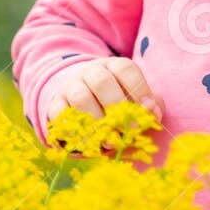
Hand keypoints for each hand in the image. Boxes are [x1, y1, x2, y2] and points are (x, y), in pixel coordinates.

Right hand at [40, 56, 164, 144]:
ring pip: (81, 98)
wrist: (77, 92)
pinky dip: (74, 130)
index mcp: (113, 66)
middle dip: (118, 107)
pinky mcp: (56, 103)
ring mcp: (71, 86)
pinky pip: (60, 114)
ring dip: (98, 121)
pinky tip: (88, 143)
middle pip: (102, 82)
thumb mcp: (133, 96)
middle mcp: (90, 72)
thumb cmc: (115, 98)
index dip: (139, 88)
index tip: (148, 110)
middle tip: (131, 130)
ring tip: (110, 141)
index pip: (125, 69)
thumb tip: (154, 113)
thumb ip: (148, 104)